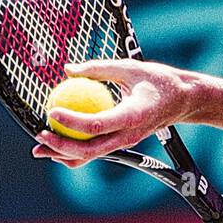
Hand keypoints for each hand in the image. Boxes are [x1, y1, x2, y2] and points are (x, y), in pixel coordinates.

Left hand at [32, 58, 195, 166]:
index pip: (97, 124)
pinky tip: (56, 147)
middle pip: (91, 149)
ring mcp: (126, 142)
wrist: (184, 101)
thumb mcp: (130, 67)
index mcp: (133, 116)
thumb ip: (98, 68)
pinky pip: (95, 152)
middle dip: (61, 146)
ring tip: (38, 149)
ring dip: (62, 154)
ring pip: (91, 156)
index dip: (72, 121)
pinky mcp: (122, 143)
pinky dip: (74, 152)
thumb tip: (68, 69)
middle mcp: (129, 135)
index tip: (52, 111)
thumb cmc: (159, 80)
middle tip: (40, 133)